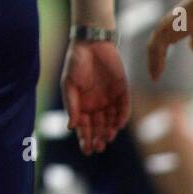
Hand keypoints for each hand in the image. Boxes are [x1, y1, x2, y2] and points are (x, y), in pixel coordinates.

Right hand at [61, 40, 129, 154]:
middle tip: (98, 148)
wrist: (92, 43)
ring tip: (108, 138)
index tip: (86, 149)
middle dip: (98, 138)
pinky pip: (124, 108)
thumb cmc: (75, 62)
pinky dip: (122, 117)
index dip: (85, 138)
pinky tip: (118, 125)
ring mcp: (110, 99)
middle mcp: (96, 104)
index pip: (84, 126)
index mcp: (82, 104)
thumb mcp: (68, 84)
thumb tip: (71, 126)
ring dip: (110, 130)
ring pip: (112, 120)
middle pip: (99, 126)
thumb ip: (71, 105)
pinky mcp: (123, 91)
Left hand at [147, 0, 192, 80]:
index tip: (160, 69)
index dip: (159, 56)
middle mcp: (164, 27)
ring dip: (153, 64)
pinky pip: (156, 48)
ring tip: (154, 77)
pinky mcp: (165, 31)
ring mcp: (163, 28)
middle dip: (153, 62)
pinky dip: (155, 60)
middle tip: (154, 77)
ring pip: (153, 49)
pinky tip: (158, 71)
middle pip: (154, 47)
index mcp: (170, 27)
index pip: (160, 44)